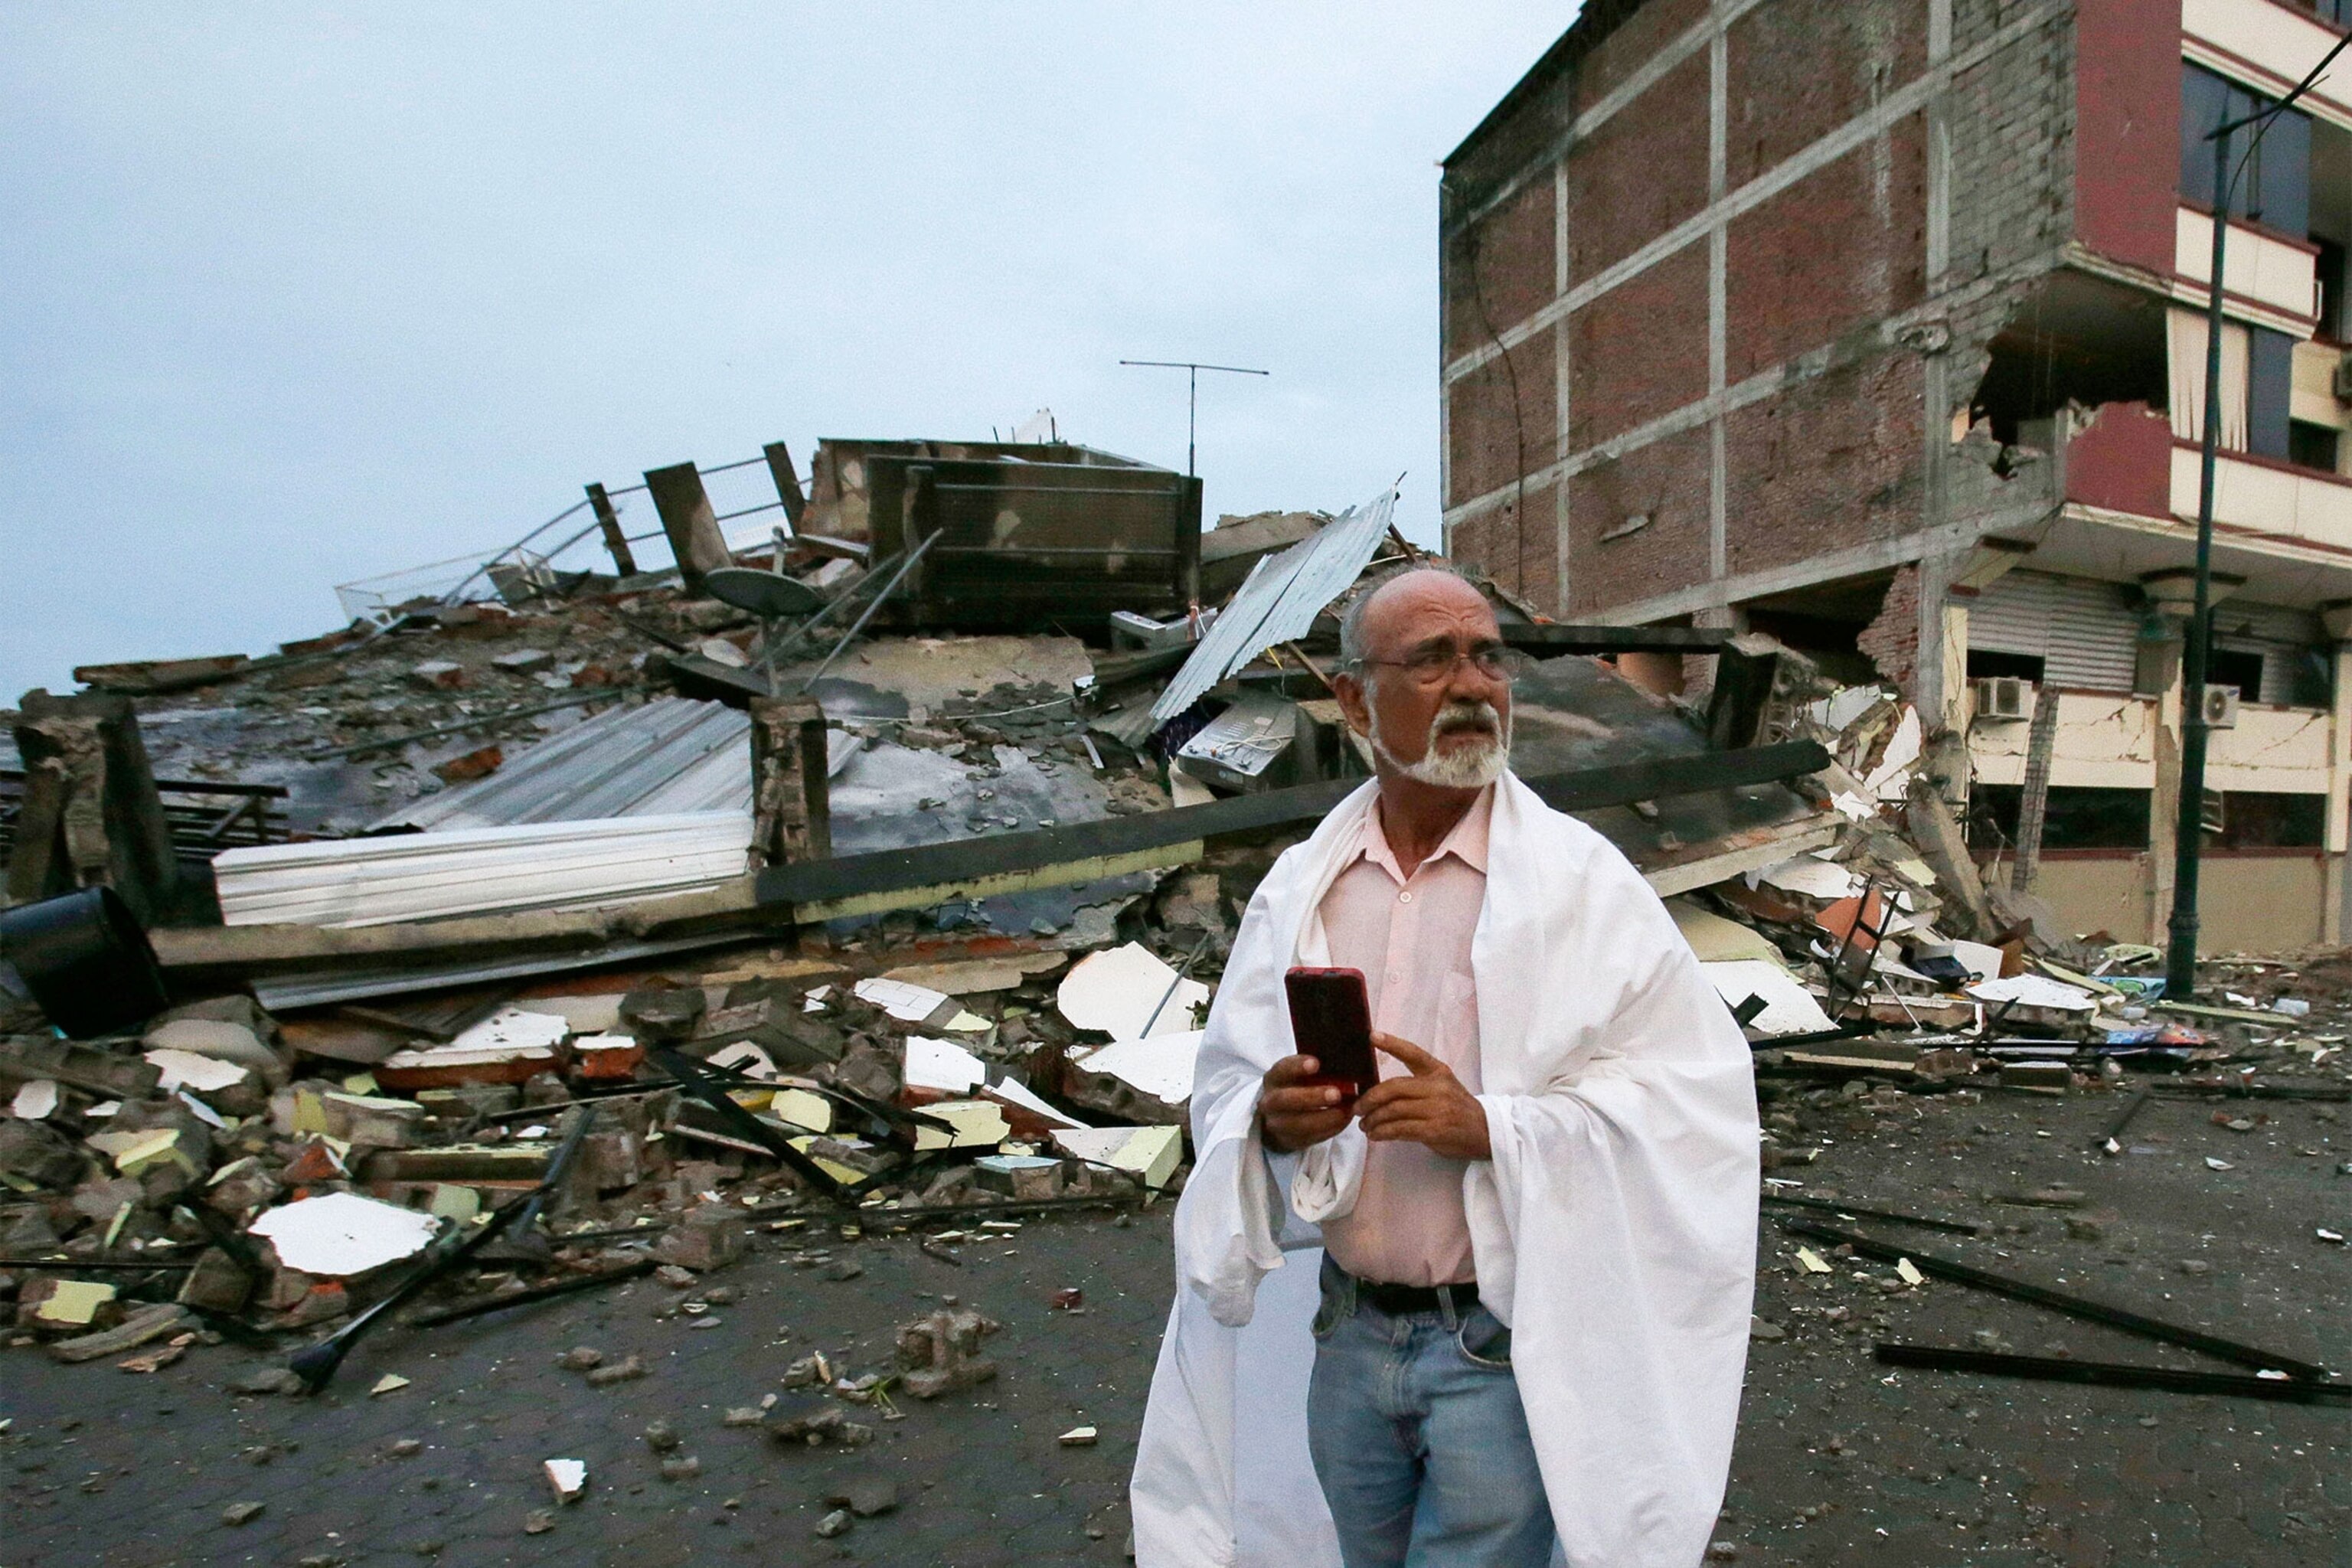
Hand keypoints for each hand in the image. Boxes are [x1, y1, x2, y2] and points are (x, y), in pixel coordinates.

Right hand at [1258, 1054, 1349, 1152]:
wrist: (1280, 1116)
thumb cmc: (1298, 1088)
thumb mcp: (1299, 1075)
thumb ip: (1316, 1070)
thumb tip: (1344, 1064)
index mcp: (1274, 1078)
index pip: (1282, 1070)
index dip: (1297, 1067)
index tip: (1316, 1064)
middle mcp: (1270, 1101)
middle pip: (1285, 1100)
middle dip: (1312, 1096)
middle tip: (1336, 1094)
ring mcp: (1277, 1124)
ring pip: (1297, 1124)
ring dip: (1324, 1118)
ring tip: (1345, 1111)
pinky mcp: (1289, 1141)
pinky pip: (1309, 1138)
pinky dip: (1330, 1129)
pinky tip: (1343, 1120)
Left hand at [1355, 1032, 1490, 1160]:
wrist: (1485, 1132)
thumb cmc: (1458, 1109)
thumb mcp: (1443, 1087)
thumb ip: (1416, 1085)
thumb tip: (1379, 1092)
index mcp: (1438, 1071)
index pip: (1413, 1053)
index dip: (1392, 1044)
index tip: (1372, 1036)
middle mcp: (1437, 1087)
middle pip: (1394, 1088)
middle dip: (1370, 1098)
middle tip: (1357, 1108)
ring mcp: (1437, 1108)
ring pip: (1394, 1110)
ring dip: (1374, 1119)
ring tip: (1365, 1125)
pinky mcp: (1435, 1129)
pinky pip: (1401, 1129)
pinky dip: (1383, 1132)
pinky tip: (1376, 1134)